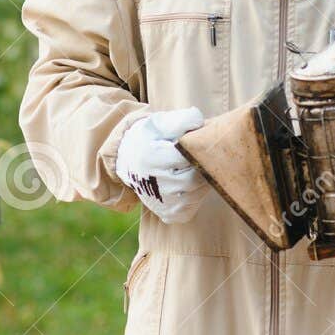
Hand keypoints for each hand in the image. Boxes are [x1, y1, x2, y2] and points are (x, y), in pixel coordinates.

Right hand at [116, 107, 206, 222]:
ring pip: (200, 191)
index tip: (200, 143)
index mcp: (152, 158)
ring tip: (194, 167)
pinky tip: (189, 181)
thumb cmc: (151, 139)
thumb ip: (181, 120)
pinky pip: (196, 204)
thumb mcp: (160, 123)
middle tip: (202, 156)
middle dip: (203, 165)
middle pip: (197, 177)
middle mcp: (156, 184)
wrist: (131, 162)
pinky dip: (197, 193)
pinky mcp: (171, 214)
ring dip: (203, 178)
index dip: (199, 149)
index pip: (189, 156)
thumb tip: (200, 122)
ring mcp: (164, 203)